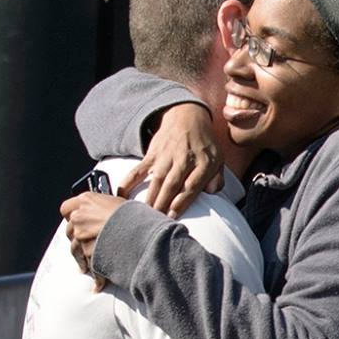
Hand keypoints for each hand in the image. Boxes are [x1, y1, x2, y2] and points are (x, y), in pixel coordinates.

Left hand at [59, 191, 128, 286]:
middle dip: (78, 238)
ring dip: (82, 258)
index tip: (77, 220)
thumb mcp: (119, 203)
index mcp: (86, 201)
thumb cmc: (136, 215)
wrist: (143, 231)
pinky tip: (99, 281)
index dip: (71, 215)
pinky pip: (88, 265)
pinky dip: (94, 274)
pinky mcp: (86, 253)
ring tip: (89, 266)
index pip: (66, 208)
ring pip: (75, 250)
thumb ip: (104, 208)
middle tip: (87, 243)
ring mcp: (81, 236)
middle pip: (70, 230)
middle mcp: (80, 217)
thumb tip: (104, 213)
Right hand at [121, 103, 222, 217]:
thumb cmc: (204, 144)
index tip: (173, 216)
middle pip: (172, 185)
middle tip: (156, 221)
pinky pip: (138, 170)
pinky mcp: (152, 154)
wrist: (186, 118)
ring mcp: (166, 157)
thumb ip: (217, 178)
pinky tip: (120, 195)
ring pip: (156, 180)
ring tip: (144, 215)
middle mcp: (184, 159)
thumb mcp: (218, 159)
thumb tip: (213, 192)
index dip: (182, 202)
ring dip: (150, 198)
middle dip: (163, 205)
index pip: (192, 185)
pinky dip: (128, 182)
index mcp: (204, 163)